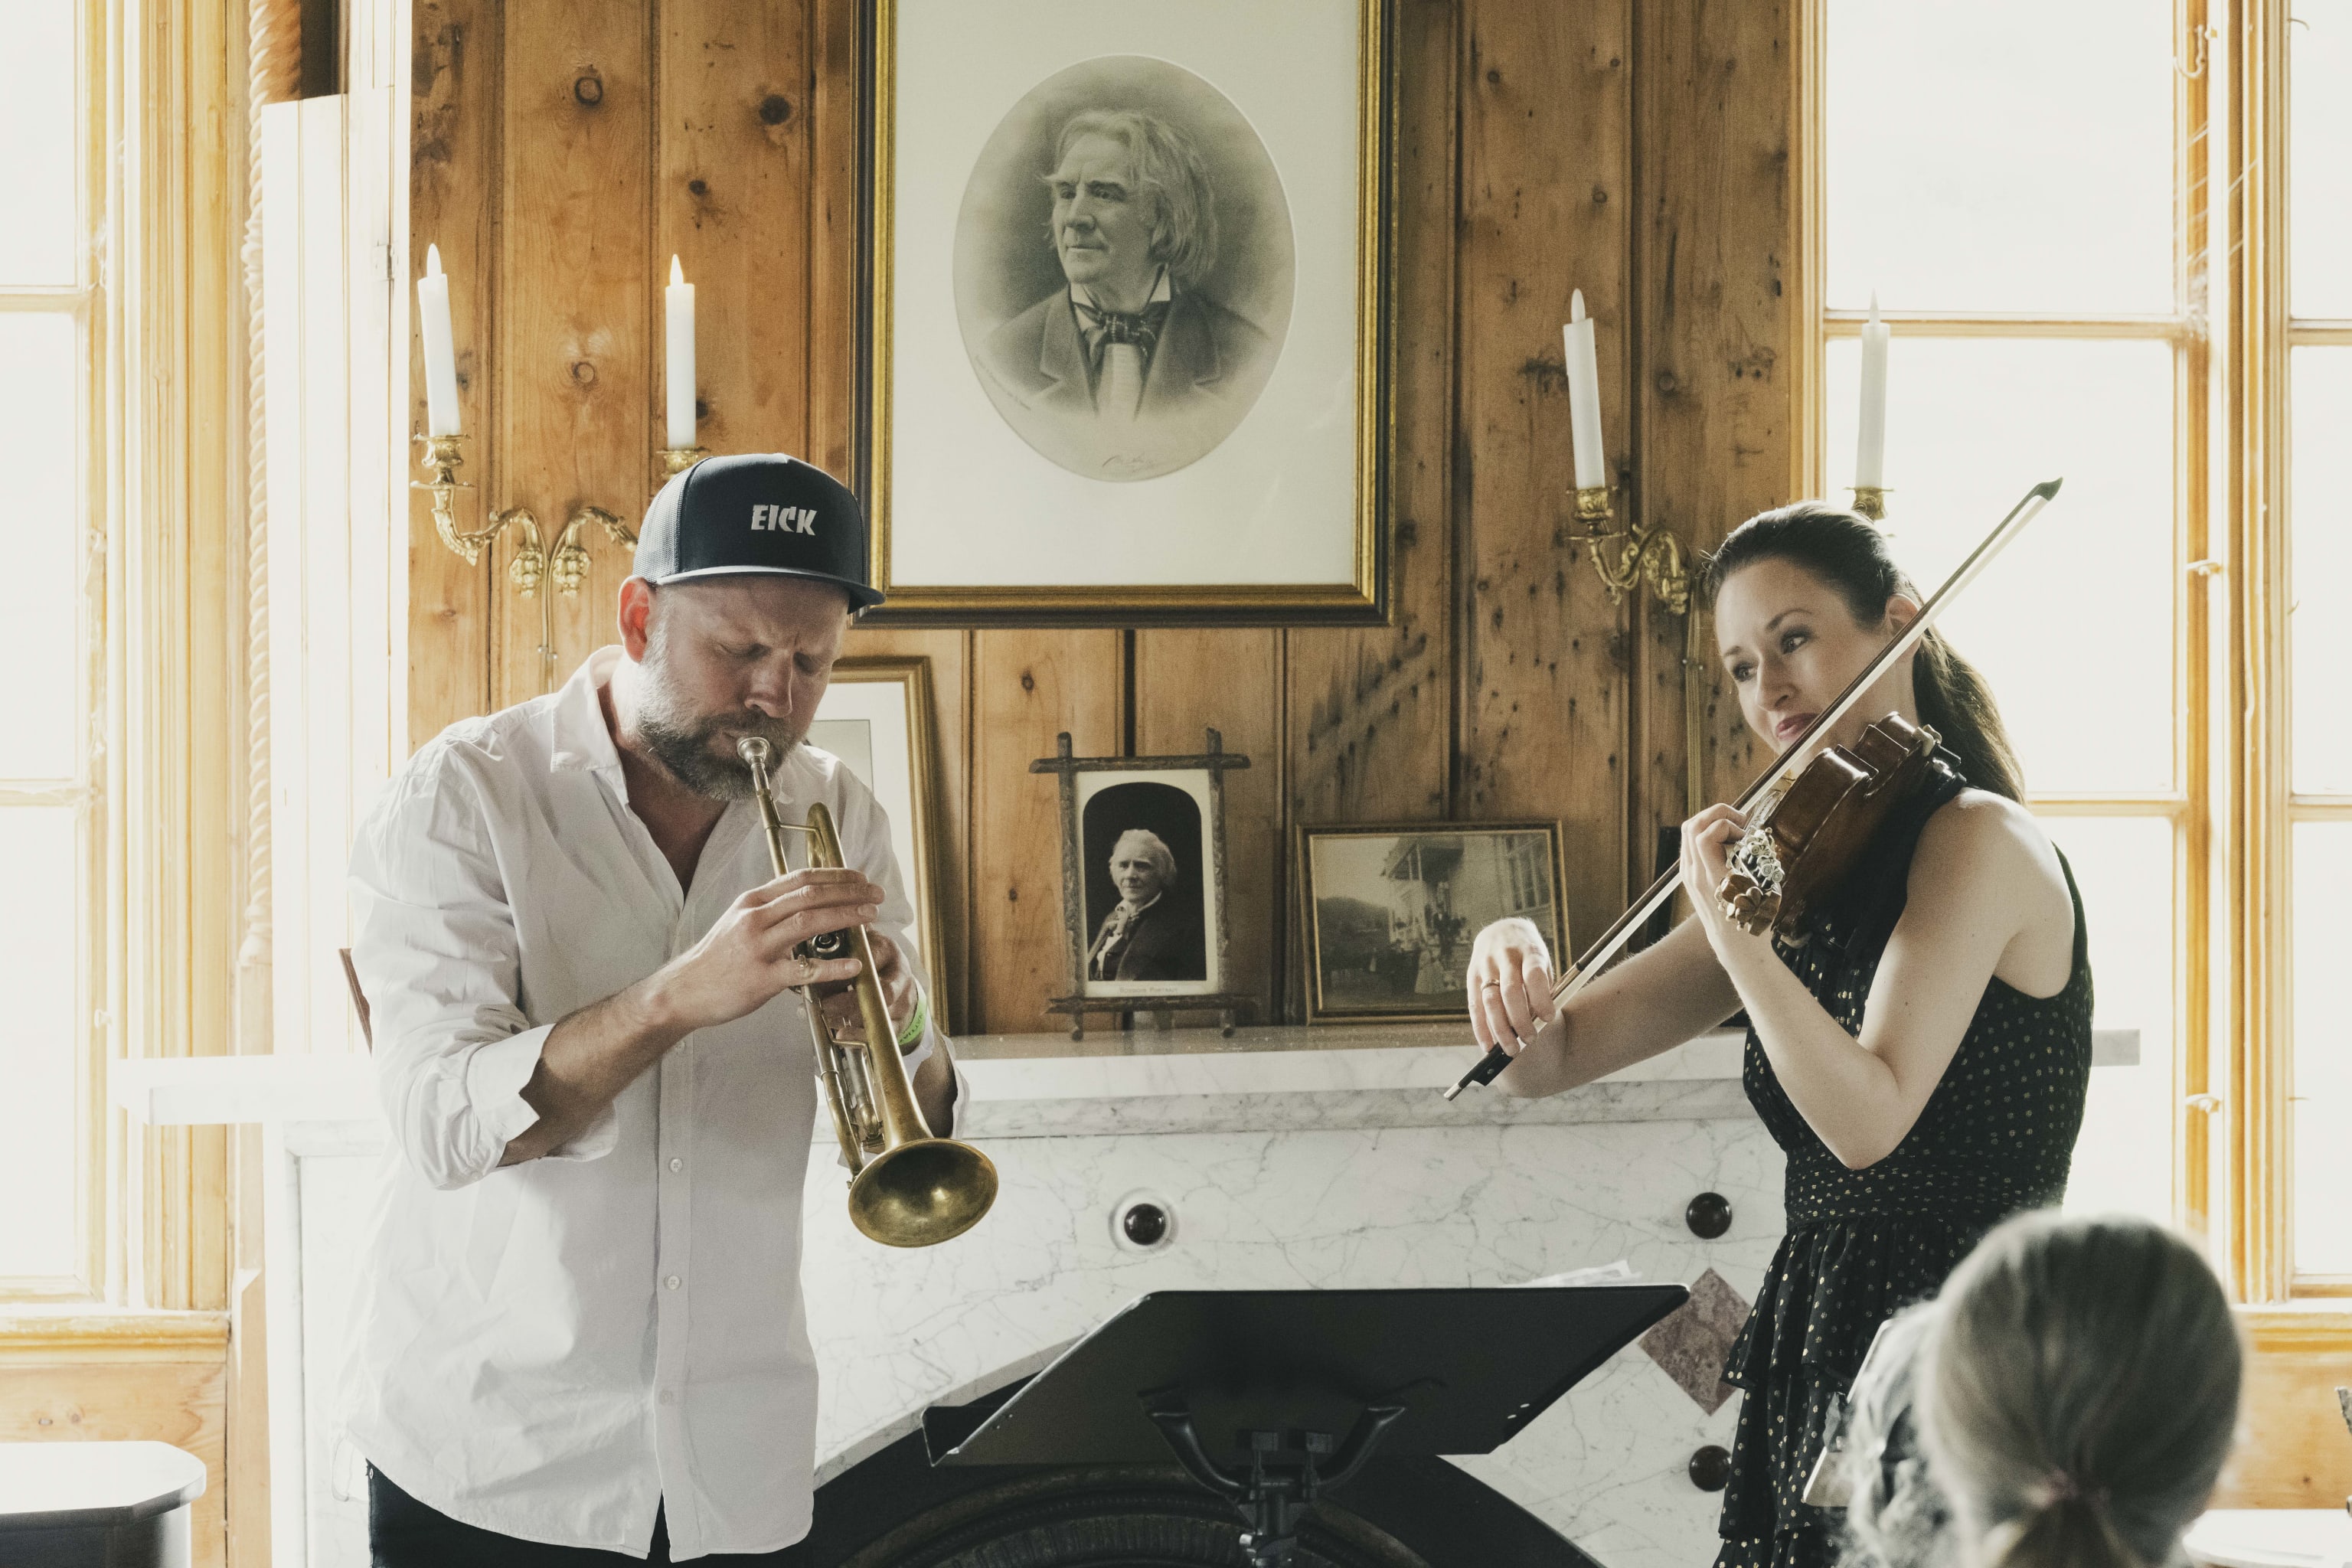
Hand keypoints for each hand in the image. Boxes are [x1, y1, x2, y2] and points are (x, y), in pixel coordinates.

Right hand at [647, 868, 880, 1034]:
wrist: (684, 991)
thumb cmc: (717, 959)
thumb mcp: (739, 922)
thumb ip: (771, 910)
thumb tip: (807, 900)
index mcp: (753, 903)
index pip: (800, 879)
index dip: (835, 876)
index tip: (860, 877)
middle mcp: (755, 918)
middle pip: (810, 895)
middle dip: (849, 892)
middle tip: (877, 894)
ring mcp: (758, 947)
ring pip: (809, 923)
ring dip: (845, 916)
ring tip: (872, 917)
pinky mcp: (761, 978)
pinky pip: (803, 970)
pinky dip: (833, 966)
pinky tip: (855, 965)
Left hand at [816, 928, 919, 1044]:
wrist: (901, 987)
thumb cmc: (874, 962)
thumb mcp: (864, 942)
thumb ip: (845, 936)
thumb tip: (814, 927)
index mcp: (887, 950)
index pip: (872, 956)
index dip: (850, 965)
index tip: (826, 970)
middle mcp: (899, 975)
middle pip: (881, 990)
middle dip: (849, 999)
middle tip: (824, 1003)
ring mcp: (902, 1000)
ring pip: (880, 1013)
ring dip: (850, 1017)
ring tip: (826, 1017)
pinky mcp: (899, 1021)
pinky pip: (881, 1032)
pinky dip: (859, 1036)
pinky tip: (841, 1035)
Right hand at [1466, 917, 1557, 1054]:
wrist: (1501, 930)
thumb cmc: (1528, 954)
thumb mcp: (1542, 961)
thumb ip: (1541, 988)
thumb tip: (1538, 1022)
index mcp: (1529, 951)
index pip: (1533, 975)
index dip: (1540, 998)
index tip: (1548, 1018)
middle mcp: (1505, 956)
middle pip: (1510, 991)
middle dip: (1519, 1020)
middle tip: (1530, 1040)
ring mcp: (1485, 965)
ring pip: (1490, 1001)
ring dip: (1500, 1029)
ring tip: (1511, 1049)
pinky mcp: (1471, 975)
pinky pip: (1474, 1005)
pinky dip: (1480, 1028)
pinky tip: (1488, 1045)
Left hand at [1680, 803, 1769, 962]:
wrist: (1735, 945)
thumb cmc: (1753, 918)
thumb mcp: (1761, 887)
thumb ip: (1757, 859)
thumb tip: (1757, 835)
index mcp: (1712, 876)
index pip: (1707, 835)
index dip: (1729, 824)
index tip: (1746, 833)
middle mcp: (1695, 874)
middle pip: (1692, 826)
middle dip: (1717, 813)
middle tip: (1739, 820)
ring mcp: (1689, 875)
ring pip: (1688, 832)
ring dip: (1710, 822)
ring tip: (1733, 828)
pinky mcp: (1689, 877)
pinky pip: (1690, 844)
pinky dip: (1705, 834)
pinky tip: (1724, 841)